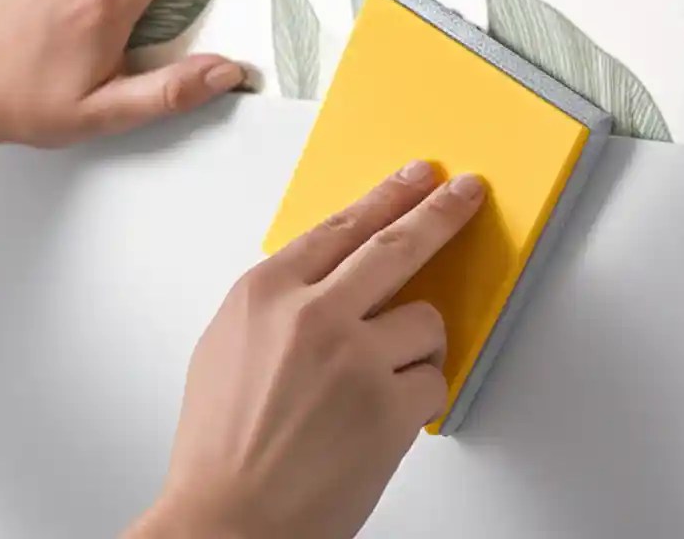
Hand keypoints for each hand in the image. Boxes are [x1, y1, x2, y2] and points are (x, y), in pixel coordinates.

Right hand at [127, 162, 486, 538]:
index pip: (341, 226)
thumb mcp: (226, 348)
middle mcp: (311, 313)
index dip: (386, 196)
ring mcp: (354, 357)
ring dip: (414, 348)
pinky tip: (380, 419)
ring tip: (378, 383)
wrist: (228, 519)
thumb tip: (326, 281)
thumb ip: (277, 305)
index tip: (415, 178)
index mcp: (264, 293)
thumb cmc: (219, 446)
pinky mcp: (389, 405)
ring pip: (425, 321)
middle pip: (396, 245)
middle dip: (439, 212)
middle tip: (463, 193)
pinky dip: (416, 399)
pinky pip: (432, 381)